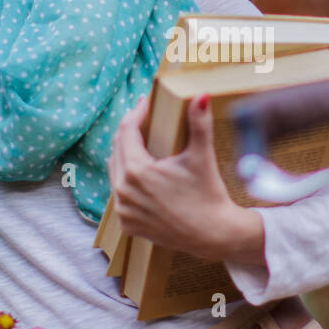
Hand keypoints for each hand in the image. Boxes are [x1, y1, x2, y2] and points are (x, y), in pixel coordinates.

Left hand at [107, 93, 264, 265]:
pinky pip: (120, 194)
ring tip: (138, 141)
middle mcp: (123, 192)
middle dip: (130, 131)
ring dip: (124, 155)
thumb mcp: (202, 156)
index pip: (127, 131)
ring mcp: (124, 210)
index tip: (146, 102)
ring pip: (115, 171)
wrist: (213, 234)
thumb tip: (202, 94)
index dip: (137, 113)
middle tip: (143, 117)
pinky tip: (138, 173)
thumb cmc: (208, 194)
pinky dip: (126, 180)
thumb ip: (199, 123)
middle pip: (117, 149)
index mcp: (136, 171)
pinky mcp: (127, 224)